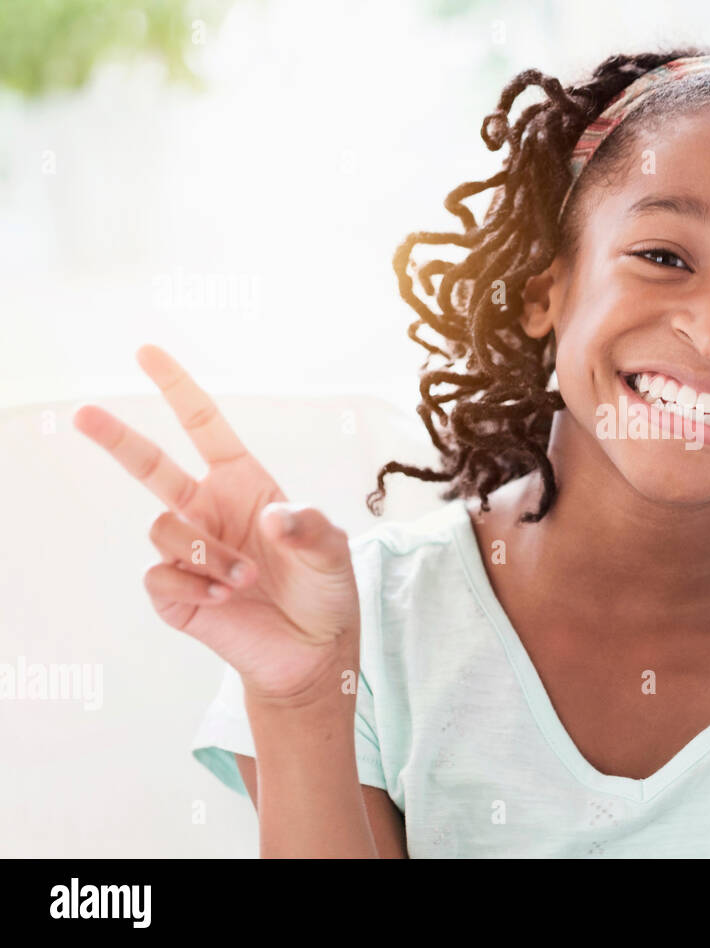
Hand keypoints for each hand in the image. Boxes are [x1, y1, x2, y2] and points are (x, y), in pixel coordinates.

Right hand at [74, 345, 360, 705]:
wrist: (311, 649)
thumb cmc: (323, 589)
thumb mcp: (332, 551)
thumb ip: (310, 527)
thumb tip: (273, 517)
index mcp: (244, 484)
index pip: (204, 427)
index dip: (177, 389)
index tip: (146, 353)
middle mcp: (209, 510)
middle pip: (150, 466)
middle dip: (116, 438)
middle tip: (83, 413)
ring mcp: (189, 550)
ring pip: (164, 529)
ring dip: (207, 554)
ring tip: (247, 580)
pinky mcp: (175, 593)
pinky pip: (160, 575)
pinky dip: (194, 587)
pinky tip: (225, 600)